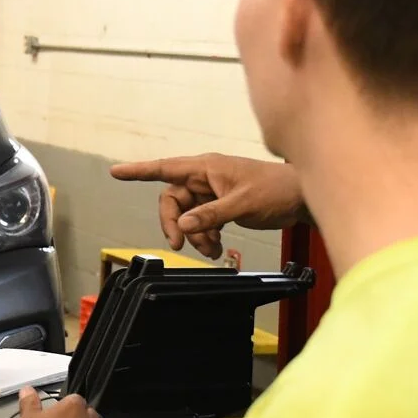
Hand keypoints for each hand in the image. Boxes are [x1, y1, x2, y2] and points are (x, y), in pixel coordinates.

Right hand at [108, 154, 305, 259]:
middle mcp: (205, 177)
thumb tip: (182, 226)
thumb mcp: (241, 204)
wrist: (302, 198)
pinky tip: (217, 249)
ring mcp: (213, 191)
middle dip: (175, 223)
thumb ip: (210, 215)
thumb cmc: (275, 191)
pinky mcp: (222, 204)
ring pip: (188, 214)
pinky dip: (206, 235)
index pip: (165, 168)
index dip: (139, 170)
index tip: (116, 172)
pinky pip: (202, 220)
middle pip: (173, 199)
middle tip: (181, 245)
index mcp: (206, 167)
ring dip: (195, 234)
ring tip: (212, 251)